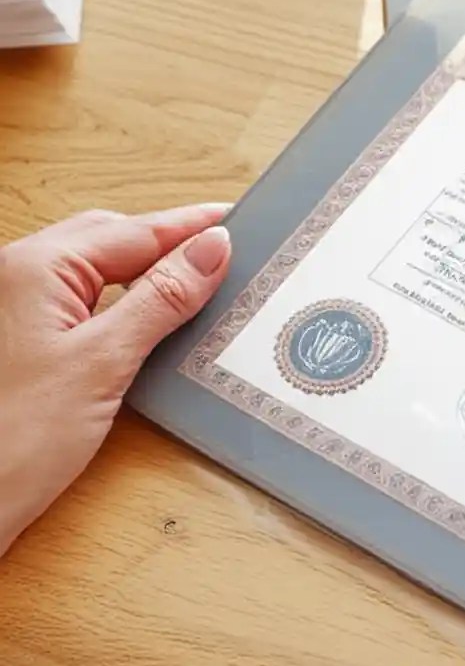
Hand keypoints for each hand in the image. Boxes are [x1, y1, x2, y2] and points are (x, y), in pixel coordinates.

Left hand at [0, 204, 231, 555]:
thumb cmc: (12, 442)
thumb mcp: (104, 362)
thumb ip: (162, 298)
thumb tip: (212, 250)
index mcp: (32, 267)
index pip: (133, 231)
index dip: (191, 227)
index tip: (241, 223)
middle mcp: (16, 276)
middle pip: (111, 240)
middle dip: (170, 243)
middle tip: (230, 255)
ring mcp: (15, 309)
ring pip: (96, 270)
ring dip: (148, 273)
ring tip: (202, 285)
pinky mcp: (21, 341)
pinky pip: (83, 302)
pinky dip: (126, 303)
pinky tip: (155, 321)